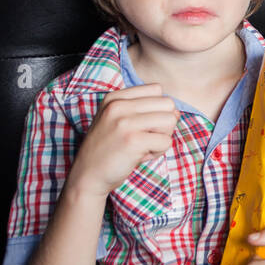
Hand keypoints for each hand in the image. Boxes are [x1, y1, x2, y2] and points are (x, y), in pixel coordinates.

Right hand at [67, 83, 177, 198]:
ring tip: (143, 146)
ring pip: (170, 120)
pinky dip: (158, 152)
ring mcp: (125, 122)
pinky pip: (167, 141)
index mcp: (114, 98)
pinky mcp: (133, 140)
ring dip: (162, 137)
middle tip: (145, 137)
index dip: (156, 109)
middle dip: (163, 124)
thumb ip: (146, 111)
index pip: (156, 89)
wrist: (87, 176)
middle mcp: (118, 106)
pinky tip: (140, 156)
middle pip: (168, 104)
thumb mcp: (119, 121)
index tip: (140, 125)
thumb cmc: (110, 149)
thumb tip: (176, 112)